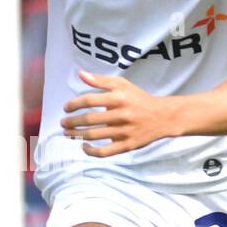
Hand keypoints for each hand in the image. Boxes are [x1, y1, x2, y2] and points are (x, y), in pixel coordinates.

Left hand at [60, 70, 179, 156]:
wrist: (163, 116)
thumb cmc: (138, 98)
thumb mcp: (122, 84)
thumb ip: (100, 80)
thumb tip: (80, 74)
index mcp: (119, 97)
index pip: (89, 100)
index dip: (73, 104)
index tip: (66, 108)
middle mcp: (122, 114)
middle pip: (89, 119)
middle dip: (71, 122)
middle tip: (63, 123)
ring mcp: (124, 131)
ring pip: (94, 135)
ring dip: (76, 135)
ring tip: (68, 133)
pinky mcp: (127, 145)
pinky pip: (105, 152)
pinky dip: (91, 151)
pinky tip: (83, 146)